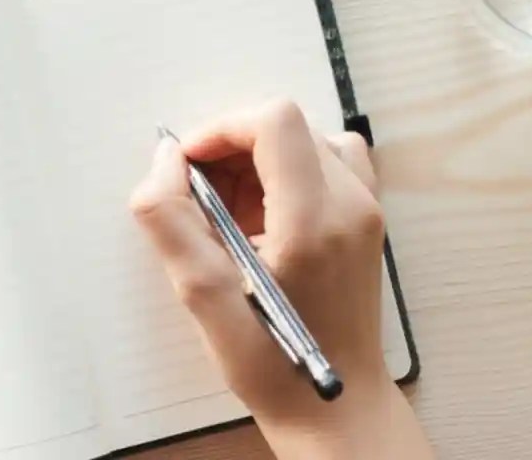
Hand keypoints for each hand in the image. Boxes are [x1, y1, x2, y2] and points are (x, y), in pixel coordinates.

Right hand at [129, 101, 431, 458]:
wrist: (335, 409)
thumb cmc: (274, 366)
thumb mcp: (203, 298)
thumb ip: (171, 221)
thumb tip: (165, 159)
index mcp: (315, 220)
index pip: (275, 121)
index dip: (220, 129)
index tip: (187, 165)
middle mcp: (351, 205)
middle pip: (287, 126)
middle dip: (232, 145)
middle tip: (200, 195)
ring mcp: (366, 211)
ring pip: (307, 140)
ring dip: (258, 159)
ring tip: (230, 210)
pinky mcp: (365, 221)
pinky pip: (327, 163)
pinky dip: (286, 171)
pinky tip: (261, 215)